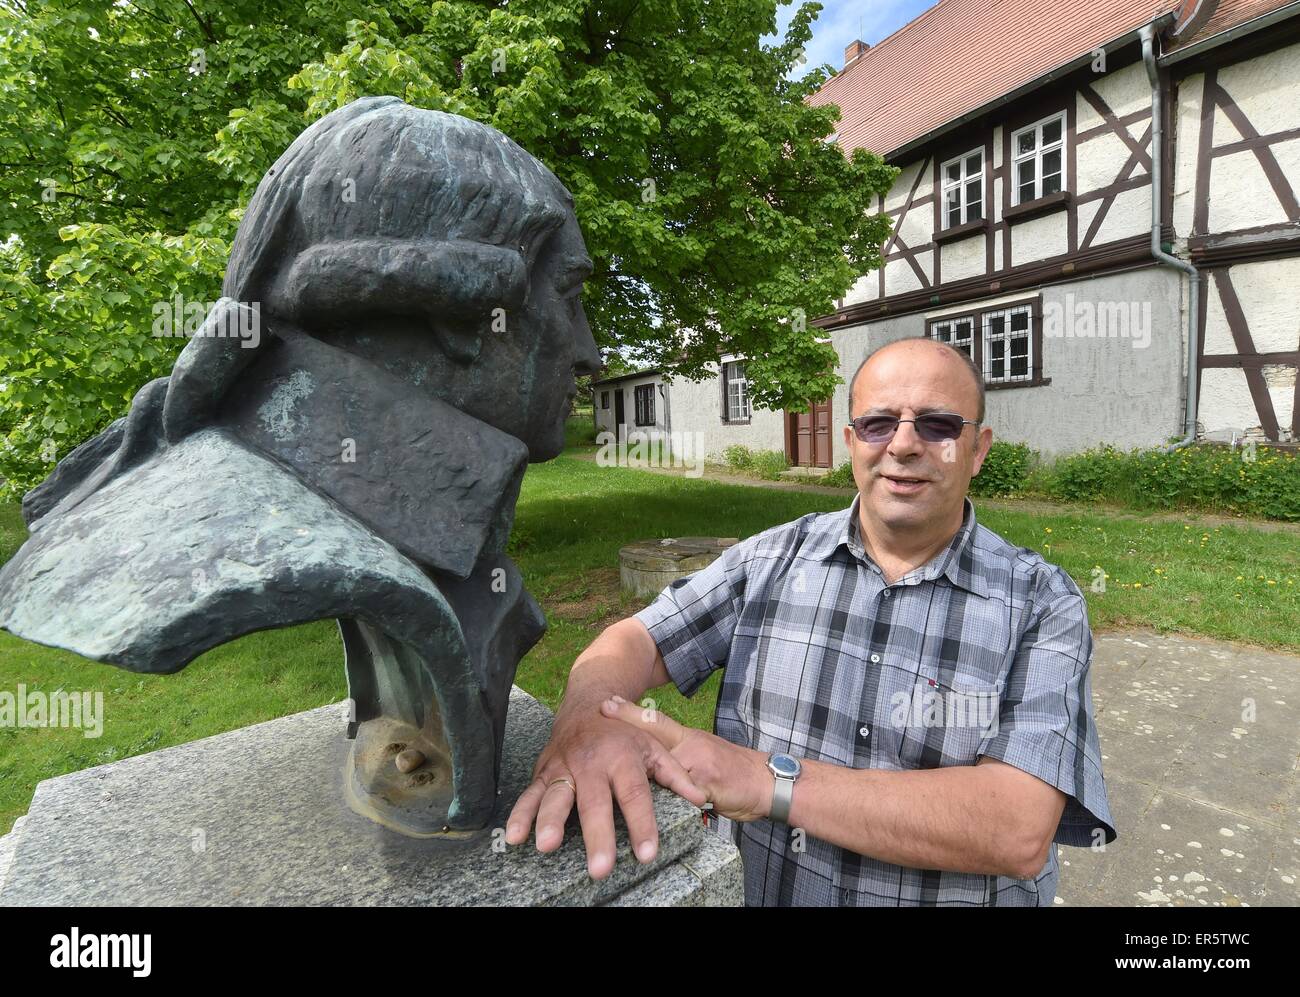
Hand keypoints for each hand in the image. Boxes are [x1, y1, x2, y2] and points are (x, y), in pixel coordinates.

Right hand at [504, 696, 707, 879]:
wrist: (586, 704)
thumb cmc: (624, 733)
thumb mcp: (654, 745)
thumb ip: (675, 773)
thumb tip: (698, 798)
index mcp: (622, 757)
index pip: (635, 794)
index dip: (641, 823)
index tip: (647, 853)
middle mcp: (591, 762)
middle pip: (594, 802)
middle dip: (596, 835)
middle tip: (600, 867)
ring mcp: (564, 766)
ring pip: (556, 796)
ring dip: (549, 821)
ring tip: (547, 846)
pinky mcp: (543, 771)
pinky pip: (529, 794)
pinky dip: (519, 814)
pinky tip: (515, 837)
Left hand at [599, 695, 771, 822]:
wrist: (769, 782)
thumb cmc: (734, 773)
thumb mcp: (705, 757)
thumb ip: (679, 758)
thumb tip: (648, 764)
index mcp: (689, 738)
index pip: (656, 721)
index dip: (631, 711)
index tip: (606, 701)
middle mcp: (692, 745)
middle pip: (654, 733)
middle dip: (628, 720)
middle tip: (602, 708)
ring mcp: (699, 764)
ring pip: (663, 764)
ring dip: (640, 767)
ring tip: (614, 762)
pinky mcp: (707, 785)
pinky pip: (682, 792)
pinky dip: (669, 797)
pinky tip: (647, 806)